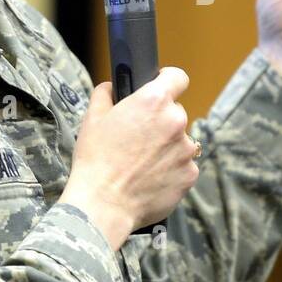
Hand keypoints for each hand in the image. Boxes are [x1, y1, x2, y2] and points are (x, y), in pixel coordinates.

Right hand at [59, 67, 200, 250]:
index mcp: (153, 101)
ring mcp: (185, 150)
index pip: (177, 77)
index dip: (168, 81)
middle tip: (139, 137)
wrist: (102, 204)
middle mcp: (176, 121)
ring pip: (180, 141)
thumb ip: (105, 94)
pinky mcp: (189, 174)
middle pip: (175, 113)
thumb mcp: (92, 118)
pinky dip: (171, 170)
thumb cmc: (95, 161)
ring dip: (167, 147)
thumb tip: (112, 87)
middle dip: (160, 121)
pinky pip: (183, 165)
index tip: (162, 87)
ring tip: (142, 162)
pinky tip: (150, 177)